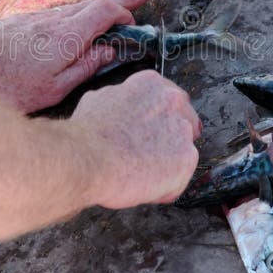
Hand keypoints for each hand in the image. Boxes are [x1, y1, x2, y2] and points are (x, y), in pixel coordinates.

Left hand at [0, 0, 149, 112]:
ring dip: (99, 3)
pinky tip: (79, 17)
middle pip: (93, 2)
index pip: (104, 11)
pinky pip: (58, 12)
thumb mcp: (55, 89)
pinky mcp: (22, 21)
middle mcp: (53, 20)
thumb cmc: (8, 88)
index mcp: (67, 36)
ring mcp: (36, 18)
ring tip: (117, 1)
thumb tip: (109, 50)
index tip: (136, 20)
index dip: (124, 12)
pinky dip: (77, 11)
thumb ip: (86, 67)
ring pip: (75, 6)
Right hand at [73, 70, 200, 207]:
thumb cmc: (88, 135)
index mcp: (150, 85)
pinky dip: (163, 187)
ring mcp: (182, 131)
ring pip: (181, 152)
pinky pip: (178, 179)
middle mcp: (172, 102)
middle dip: (169, 138)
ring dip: (166, 163)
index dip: (159, 119)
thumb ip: (120, 102)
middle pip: (184, 121)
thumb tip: (118, 108)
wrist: (87, 159)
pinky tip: (142, 186)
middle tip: (147, 153)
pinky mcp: (186, 160)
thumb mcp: (98, 101)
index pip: (168, 99)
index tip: (152, 130)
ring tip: (139, 172)